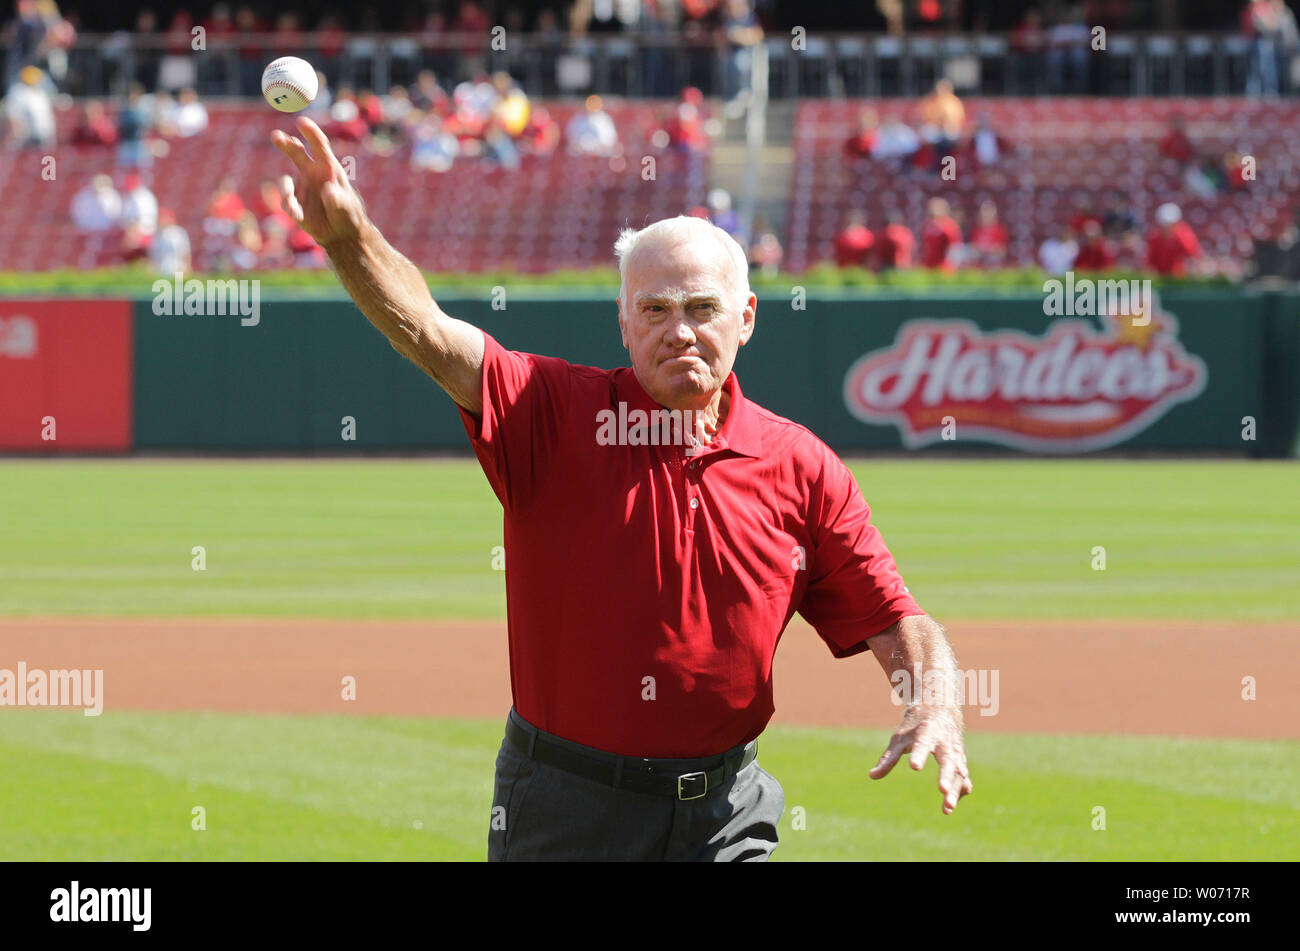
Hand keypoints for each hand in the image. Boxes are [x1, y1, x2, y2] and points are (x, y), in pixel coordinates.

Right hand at [271, 116, 364, 247]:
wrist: (339, 233)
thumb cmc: (347, 214)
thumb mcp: (346, 208)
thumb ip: (338, 199)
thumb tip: (329, 191)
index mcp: (328, 167)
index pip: (319, 145)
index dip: (311, 132)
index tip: (301, 121)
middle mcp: (311, 172)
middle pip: (296, 153)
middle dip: (285, 143)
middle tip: (275, 136)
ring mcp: (300, 186)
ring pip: (285, 181)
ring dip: (285, 188)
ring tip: (290, 200)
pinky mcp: (293, 202)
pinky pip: (286, 201)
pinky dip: (290, 207)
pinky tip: (298, 216)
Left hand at [869, 702, 972, 814]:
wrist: (940, 708)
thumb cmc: (915, 725)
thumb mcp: (899, 738)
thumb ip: (888, 758)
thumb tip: (872, 776)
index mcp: (927, 731)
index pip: (923, 744)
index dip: (919, 755)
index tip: (914, 766)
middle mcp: (945, 742)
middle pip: (948, 759)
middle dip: (946, 775)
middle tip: (942, 790)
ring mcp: (956, 752)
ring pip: (960, 772)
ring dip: (955, 790)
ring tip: (947, 809)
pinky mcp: (961, 761)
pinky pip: (963, 779)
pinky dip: (959, 792)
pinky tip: (948, 807)